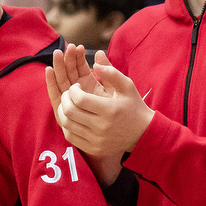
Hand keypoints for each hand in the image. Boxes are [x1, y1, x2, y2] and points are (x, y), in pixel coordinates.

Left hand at [45, 47, 141, 185]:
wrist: (143, 133)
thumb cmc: (133, 106)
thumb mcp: (126, 86)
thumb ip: (111, 72)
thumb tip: (96, 57)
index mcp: (109, 110)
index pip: (79, 99)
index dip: (72, 90)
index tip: (76, 87)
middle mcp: (101, 127)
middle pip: (69, 111)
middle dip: (64, 99)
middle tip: (68, 94)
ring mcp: (96, 140)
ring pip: (66, 124)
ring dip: (62, 111)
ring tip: (67, 103)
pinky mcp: (92, 148)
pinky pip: (70, 136)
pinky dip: (66, 124)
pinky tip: (70, 116)